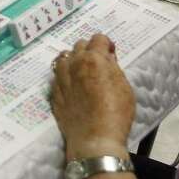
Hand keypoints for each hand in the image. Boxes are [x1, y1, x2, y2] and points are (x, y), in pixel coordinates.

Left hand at [51, 34, 134, 159]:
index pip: (98, 39)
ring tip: (82, 71)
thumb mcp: (124, 87)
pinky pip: (57, 76)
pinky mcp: (54, 93)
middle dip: (90, 50)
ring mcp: (61, 79)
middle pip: (79, 46)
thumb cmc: (116, 113)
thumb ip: (114, 67)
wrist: (95, 140)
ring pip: (63, 58)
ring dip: (73, 60)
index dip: (106, 44)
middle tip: (98, 63)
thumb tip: (107, 56)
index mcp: (93, 59)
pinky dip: (64, 76)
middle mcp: (74, 64)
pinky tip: (72, 85)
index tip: (111, 53)